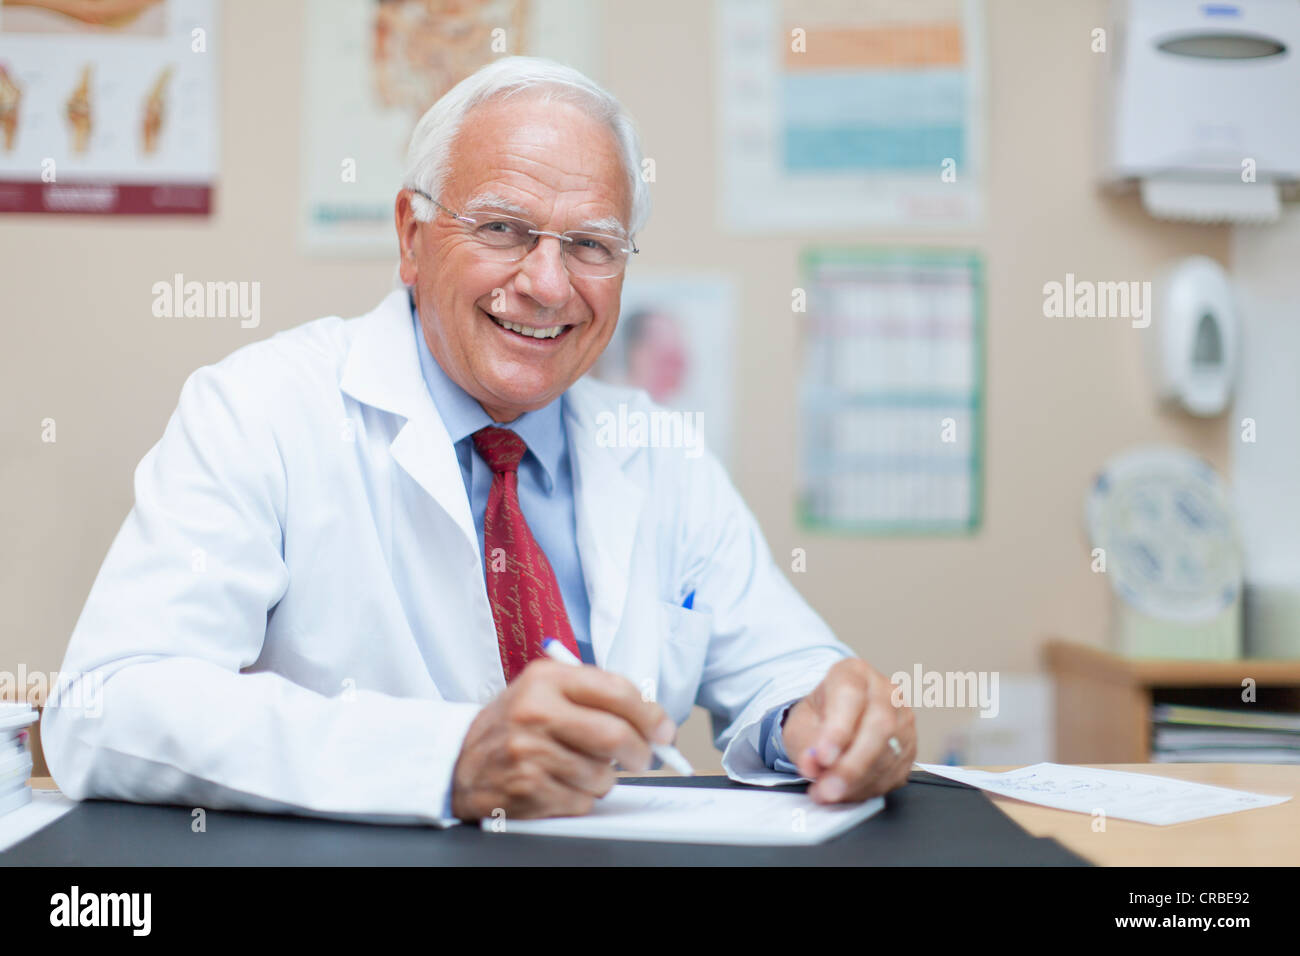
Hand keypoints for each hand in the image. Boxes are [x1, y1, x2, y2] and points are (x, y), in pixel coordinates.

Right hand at [450, 659, 675, 820]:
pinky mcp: (528, 789)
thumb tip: (653, 721)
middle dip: (639, 752)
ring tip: (579, 768)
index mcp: (546, 679)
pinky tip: (560, 784)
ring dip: (603, 779)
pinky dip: (580, 798)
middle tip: (643, 757)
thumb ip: (596, 696)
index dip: (650, 714)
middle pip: (614, 736)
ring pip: (602, 775)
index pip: (616, 691)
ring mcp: (530, 752)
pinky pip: (582, 802)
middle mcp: (536, 712)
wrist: (459, 761)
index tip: (664, 730)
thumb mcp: (545, 690)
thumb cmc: (513, 724)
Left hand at [781, 658, 915, 802]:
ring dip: (858, 782)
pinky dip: (869, 788)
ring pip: (890, 753)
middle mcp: (884, 691)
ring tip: (829, 793)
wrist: (834, 724)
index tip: (823, 757)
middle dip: (851, 765)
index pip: (851, 697)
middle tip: (827, 788)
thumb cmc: (818, 718)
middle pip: (879, 726)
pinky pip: (896, 772)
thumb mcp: (800, 725)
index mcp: (853, 673)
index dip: (838, 731)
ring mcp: (903, 719)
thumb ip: (805, 745)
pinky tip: (848, 792)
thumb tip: (813, 764)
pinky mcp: (910, 748)